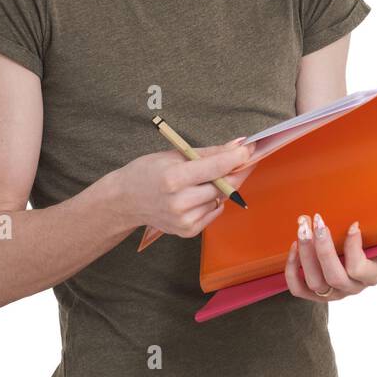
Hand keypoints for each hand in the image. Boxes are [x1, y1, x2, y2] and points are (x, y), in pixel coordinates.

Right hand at [110, 137, 253, 237]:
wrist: (125, 201)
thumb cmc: (148, 172)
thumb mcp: (174, 155)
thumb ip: (209, 153)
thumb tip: (238, 146)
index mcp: (173, 178)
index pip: (216, 168)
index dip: (237, 158)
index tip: (250, 148)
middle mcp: (179, 202)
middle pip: (224, 186)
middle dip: (236, 171)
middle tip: (243, 160)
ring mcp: (184, 219)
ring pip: (221, 199)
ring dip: (222, 187)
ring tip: (204, 179)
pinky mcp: (187, 231)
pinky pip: (214, 212)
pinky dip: (213, 202)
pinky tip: (198, 195)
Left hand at [285, 212, 376, 302]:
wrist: (352, 257)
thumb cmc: (374, 242)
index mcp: (372, 275)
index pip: (360, 269)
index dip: (353, 248)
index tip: (353, 223)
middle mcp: (351, 289)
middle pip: (333, 276)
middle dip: (322, 246)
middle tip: (316, 218)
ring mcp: (331, 293)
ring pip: (314, 280)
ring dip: (305, 252)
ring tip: (302, 226)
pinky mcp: (313, 292)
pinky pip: (298, 289)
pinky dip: (292, 270)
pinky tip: (292, 247)